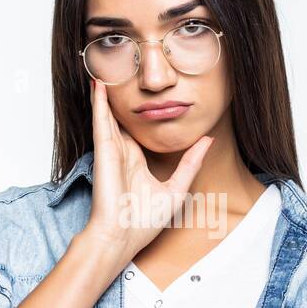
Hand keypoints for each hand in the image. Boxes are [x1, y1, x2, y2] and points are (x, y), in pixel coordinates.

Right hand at [84, 77, 213, 258]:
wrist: (122, 239)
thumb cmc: (143, 223)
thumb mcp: (177, 189)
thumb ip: (190, 164)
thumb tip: (207, 141)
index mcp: (137, 161)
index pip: (137, 129)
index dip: (141, 112)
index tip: (148, 94)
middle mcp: (122, 153)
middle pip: (120, 117)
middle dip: (120, 96)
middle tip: (120, 68)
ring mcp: (112, 152)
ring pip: (108, 115)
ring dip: (106, 93)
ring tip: (106, 67)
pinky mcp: (104, 153)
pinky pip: (101, 122)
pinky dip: (99, 103)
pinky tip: (99, 84)